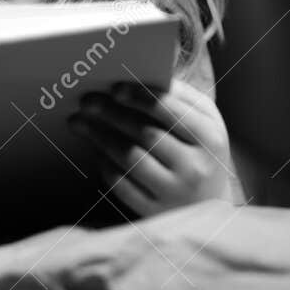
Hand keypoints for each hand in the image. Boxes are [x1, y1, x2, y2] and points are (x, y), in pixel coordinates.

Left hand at [67, 78, 242, 216]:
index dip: (140, 97)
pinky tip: (96, 150)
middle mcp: (195, 168)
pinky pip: (121, 185)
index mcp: (210, 138)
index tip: (114, 88)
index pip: (170, 112)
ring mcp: (175, 193)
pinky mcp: (155, 212)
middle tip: (86, 101)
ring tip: (79, 123)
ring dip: (99, 137)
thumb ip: (180, 97)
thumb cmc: (201, 151)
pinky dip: (105, 165)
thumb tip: (138, 77)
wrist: (210, 203)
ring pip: (129, 158)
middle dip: (111, 114)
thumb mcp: (205, 121)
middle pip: (145, 134)